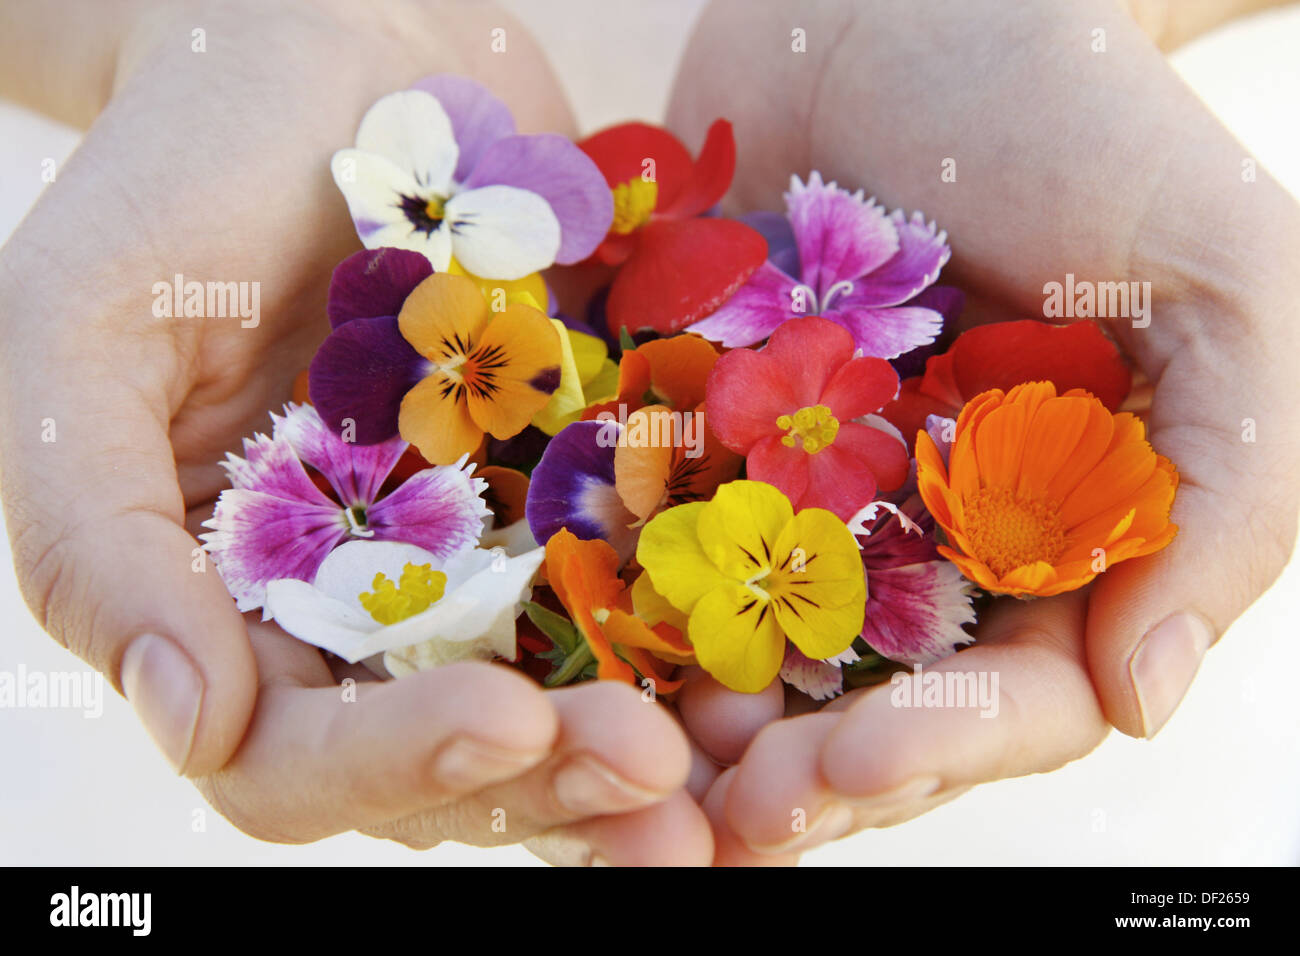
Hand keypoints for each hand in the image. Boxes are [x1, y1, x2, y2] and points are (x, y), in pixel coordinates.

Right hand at [0, 0, 709, 863]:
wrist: (338, 54)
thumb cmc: (181, 177)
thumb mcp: (80, 334)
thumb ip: (95, 538)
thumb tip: (189, 725)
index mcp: (234, 605)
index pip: (292, 758)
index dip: (393, 764)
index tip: (506, 719)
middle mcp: (364, 610)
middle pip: (452, 758)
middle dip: (549, 777)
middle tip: (657, 765)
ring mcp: (484, 555)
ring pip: (562, 700)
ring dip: (645, 739)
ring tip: (738, 753)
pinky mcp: (580, 488)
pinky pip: (648, 583)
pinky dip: (705, 631)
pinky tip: (778, 650)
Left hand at [666, 0, 1299, 861]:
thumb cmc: (1090, 123)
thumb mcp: (1224, 294)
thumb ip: (1218, 504)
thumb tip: (1146, 704)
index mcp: (1062, 530)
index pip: (1017, 688)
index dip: (940, 746)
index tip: (849, 770)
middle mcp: (932, 530)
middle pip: (873, 698)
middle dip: (803, 770)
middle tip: (719, 817)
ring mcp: (810, 486)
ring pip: (759, 647)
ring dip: (700, 719)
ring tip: (635, 769)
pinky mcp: (706, 425)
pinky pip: (662, 533)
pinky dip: (623, 600)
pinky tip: (575, 648)